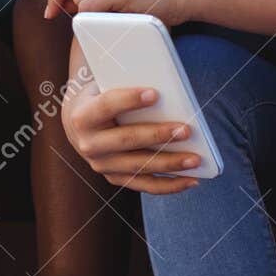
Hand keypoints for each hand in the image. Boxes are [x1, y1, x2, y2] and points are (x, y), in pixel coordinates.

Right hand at [60, 73, 200, 194]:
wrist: (80, 126)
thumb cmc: (101, 100)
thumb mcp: (105, 89)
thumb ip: (127, 89)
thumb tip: (167, 95)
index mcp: (83, 117)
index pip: (106, 105)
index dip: (129, 100)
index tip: (155, 94)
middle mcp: (89, 144)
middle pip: (127, 140)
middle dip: (158, 135)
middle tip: (186, 130)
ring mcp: (102, 165)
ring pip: (139, 166)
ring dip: (170, 163)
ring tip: (195, 159)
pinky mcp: (115, 178)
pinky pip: (145, 185)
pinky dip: (170, 185)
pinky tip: (191, 180)